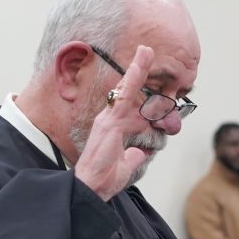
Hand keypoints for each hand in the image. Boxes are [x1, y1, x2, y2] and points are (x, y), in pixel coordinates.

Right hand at [74, 45, 153, 200]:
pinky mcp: (111, 123)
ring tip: (146, 50)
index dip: (137, 88)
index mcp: (114, 128)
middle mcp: (109, 119)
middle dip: (138, 71)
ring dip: (137, 68)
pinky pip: (124, 96)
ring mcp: (109, 119)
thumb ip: (133, 156)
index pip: (129, 104)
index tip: (143, 72)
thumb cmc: (104, 179)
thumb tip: (140, 152)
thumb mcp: (125, 166)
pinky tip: (140, 63)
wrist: (91, 188)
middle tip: (147, 51)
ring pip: (126, 88)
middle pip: (127, 90)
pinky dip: (133, 78)